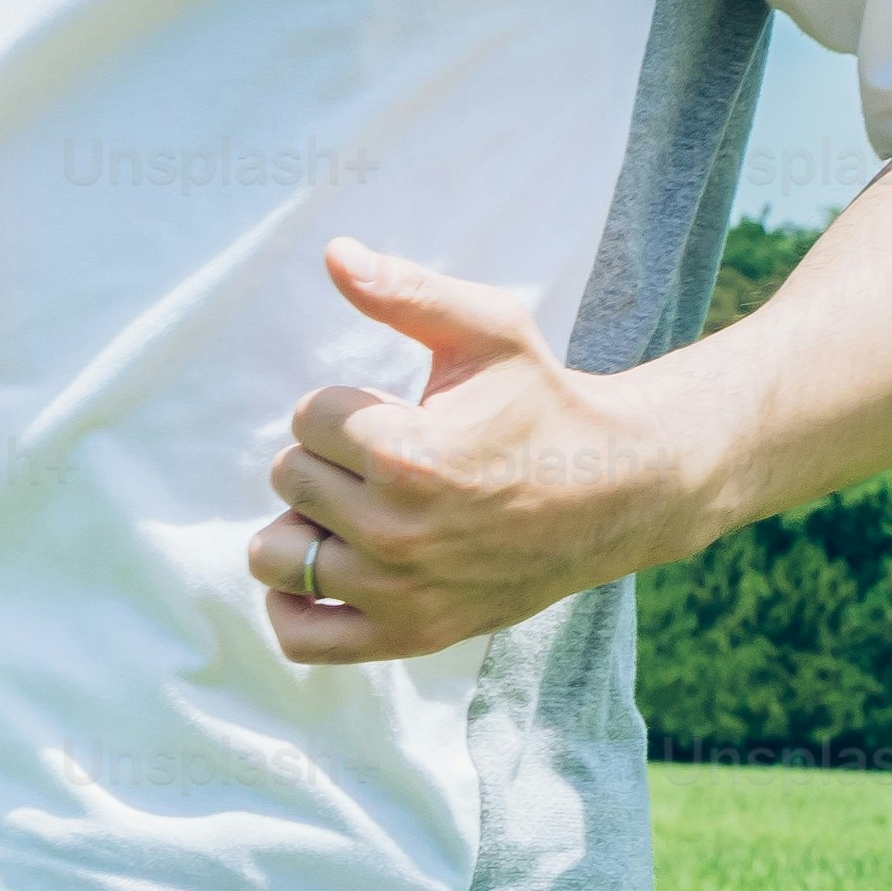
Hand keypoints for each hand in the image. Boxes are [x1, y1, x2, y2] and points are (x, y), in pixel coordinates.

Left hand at [256, 242, 716, 662]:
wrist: (615, 491)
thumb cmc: (543, 403)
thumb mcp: (489, 330)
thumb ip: (407, 291)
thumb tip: (333, 252)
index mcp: (408, 456)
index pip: (306, 419)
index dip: (345, 408)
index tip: (396, 413)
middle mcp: (396, 533)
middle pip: (288, 481)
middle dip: (328, 460)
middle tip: (389, 462)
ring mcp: (399, 593)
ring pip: (276, 556)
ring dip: (303, 527)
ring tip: (355, 509)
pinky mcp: (406, 635)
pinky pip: (300, 638)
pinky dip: (292, 606)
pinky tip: (323, 566)